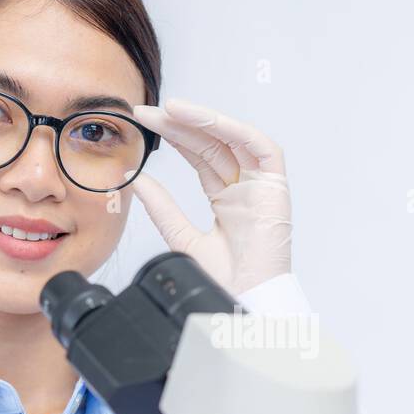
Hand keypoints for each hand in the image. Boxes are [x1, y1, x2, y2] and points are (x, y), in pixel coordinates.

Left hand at [127, 98, 291, 295]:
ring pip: (233, 141)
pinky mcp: (277, 188)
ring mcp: (262, 188)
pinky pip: (261, 148)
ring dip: (204, 121)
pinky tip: (206, 121)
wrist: (244, 304)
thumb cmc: (223, 283)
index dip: (173, 138)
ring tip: (171, 109)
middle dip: (180, 125)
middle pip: (213, 146)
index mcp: (227, 202)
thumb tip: (136, 180)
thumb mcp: (182, 238)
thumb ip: (163, 208)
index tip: (144, 123)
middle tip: (148, 112)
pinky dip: (235, 130)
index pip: (199, 158)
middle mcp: (246, 190)